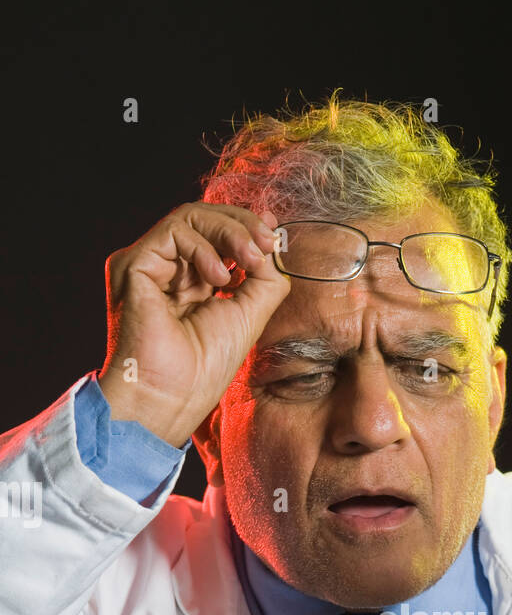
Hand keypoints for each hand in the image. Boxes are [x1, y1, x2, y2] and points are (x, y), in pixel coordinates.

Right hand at [97, 202, 290, 446]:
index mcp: (188, 283)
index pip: (215, 236)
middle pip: (203, 220)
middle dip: (243, 225)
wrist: (172, 397)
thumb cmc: (204, 369)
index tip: (274, 234)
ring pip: (189, 218)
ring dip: (230, 232)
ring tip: (251, 258)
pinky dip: (204, 248)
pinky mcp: (133, 264)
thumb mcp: (249, 315)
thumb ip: (264, 278)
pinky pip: (173, 232)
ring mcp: (147, 265)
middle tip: (269, 241)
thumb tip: (273, 246)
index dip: (245, 227)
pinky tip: (220, 278)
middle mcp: (165, 270)